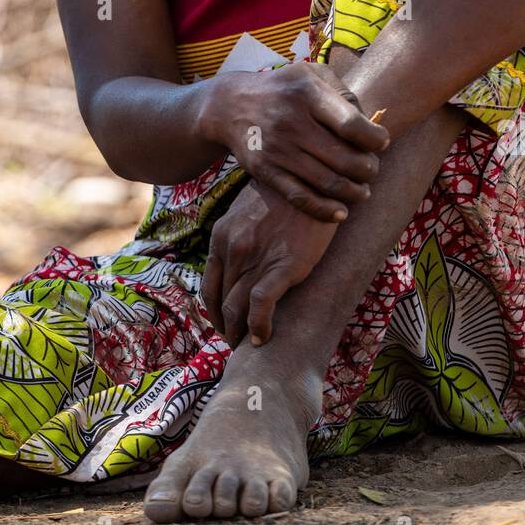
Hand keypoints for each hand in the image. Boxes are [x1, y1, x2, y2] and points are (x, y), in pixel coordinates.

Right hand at [199, 61, 389, 221]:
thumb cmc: (284, 88)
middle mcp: (292, 121)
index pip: (351, 125)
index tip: (381, 143)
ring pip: (327, 182)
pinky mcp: (264, 170)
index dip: (375, 139)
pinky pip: (300, 197)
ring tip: (363, 191)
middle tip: (372, 170)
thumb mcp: (310, 73)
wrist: (230, 105)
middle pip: (344, 159)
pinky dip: (325, 210)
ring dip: (354, 193)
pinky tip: (340, 212)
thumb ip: (342, 90)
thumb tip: (370, 119)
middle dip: (368, 170)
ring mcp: (277, 148)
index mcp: (308, 93)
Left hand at [201, 181, 335, 347]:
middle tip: (237, 340)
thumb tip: (240, 261)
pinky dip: (259, 328)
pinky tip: (263, 338)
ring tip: (248, 344)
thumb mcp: (249, 210)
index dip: (215, 311)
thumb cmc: (286, 194)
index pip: (209, 286)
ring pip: (237, 309)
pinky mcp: (282, 267)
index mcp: (221, 236)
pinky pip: (261, 307)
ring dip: (239, 333)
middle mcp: (232, 249)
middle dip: (227, 326)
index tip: (225, 323)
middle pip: (222, 301)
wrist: (314, 180)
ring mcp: (255, 259)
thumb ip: (239, 236)